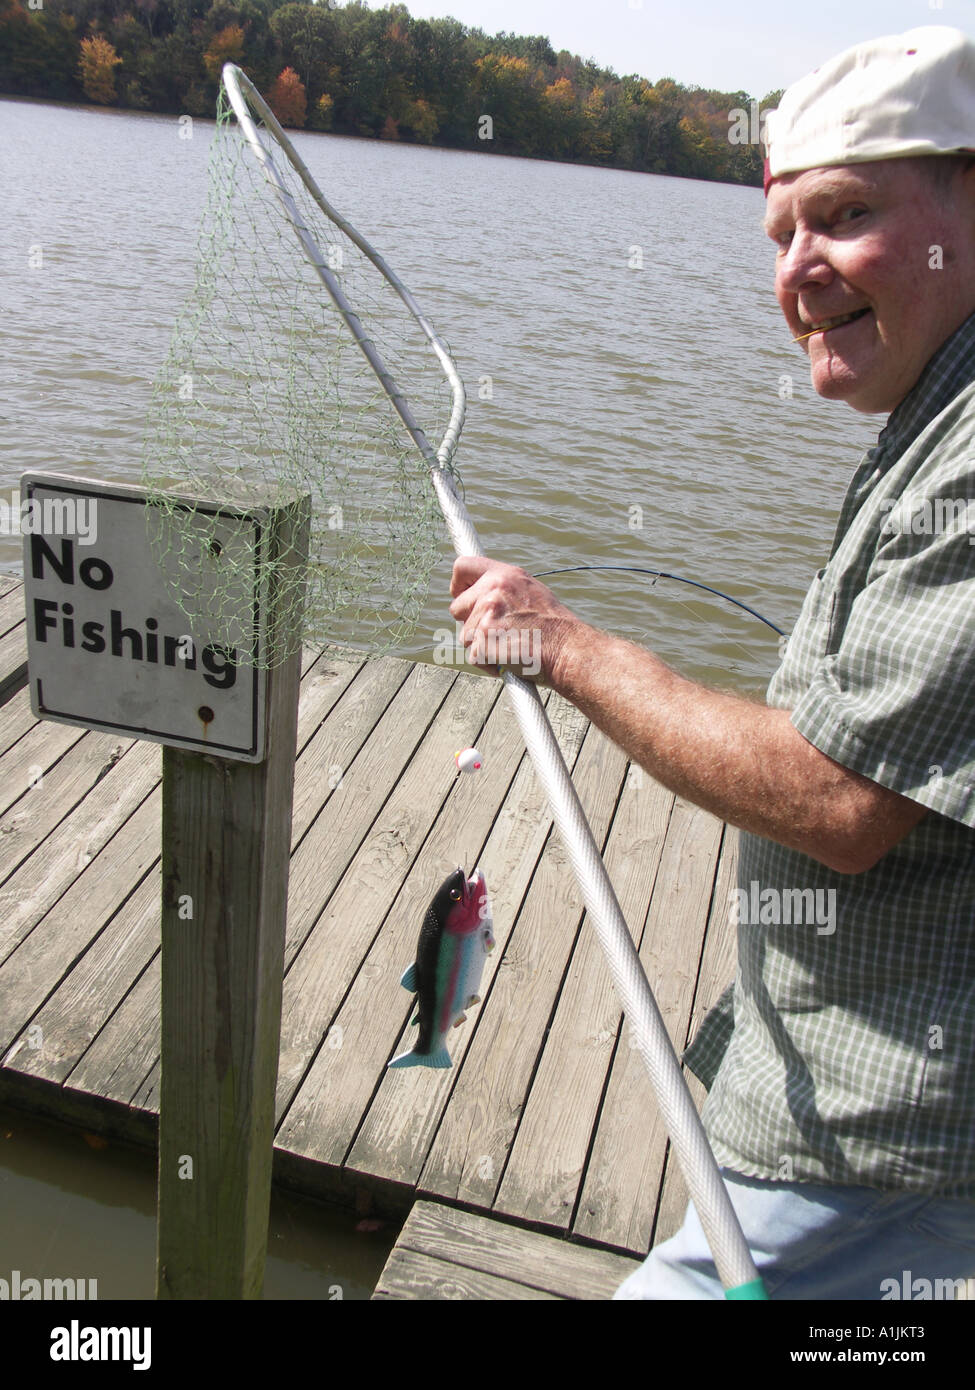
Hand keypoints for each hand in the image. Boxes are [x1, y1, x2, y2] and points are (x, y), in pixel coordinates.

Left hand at [448, 556, 579, 684]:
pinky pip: (473, 657)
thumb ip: (504, 589)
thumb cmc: (553, 626)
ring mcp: (486, 615)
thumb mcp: (531, 592)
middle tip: (495, 632)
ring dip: (481, 646)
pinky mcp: (483, 641)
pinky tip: (509, 659)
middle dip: (469, 623)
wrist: (567, 648)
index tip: (461, 595)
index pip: (462, 566)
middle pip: (456, 608)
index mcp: (504, 575)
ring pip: (464, 636)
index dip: (458, 584)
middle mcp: (492, 590)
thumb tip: (482, 593)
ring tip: (510, 646)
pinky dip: (488, 663)